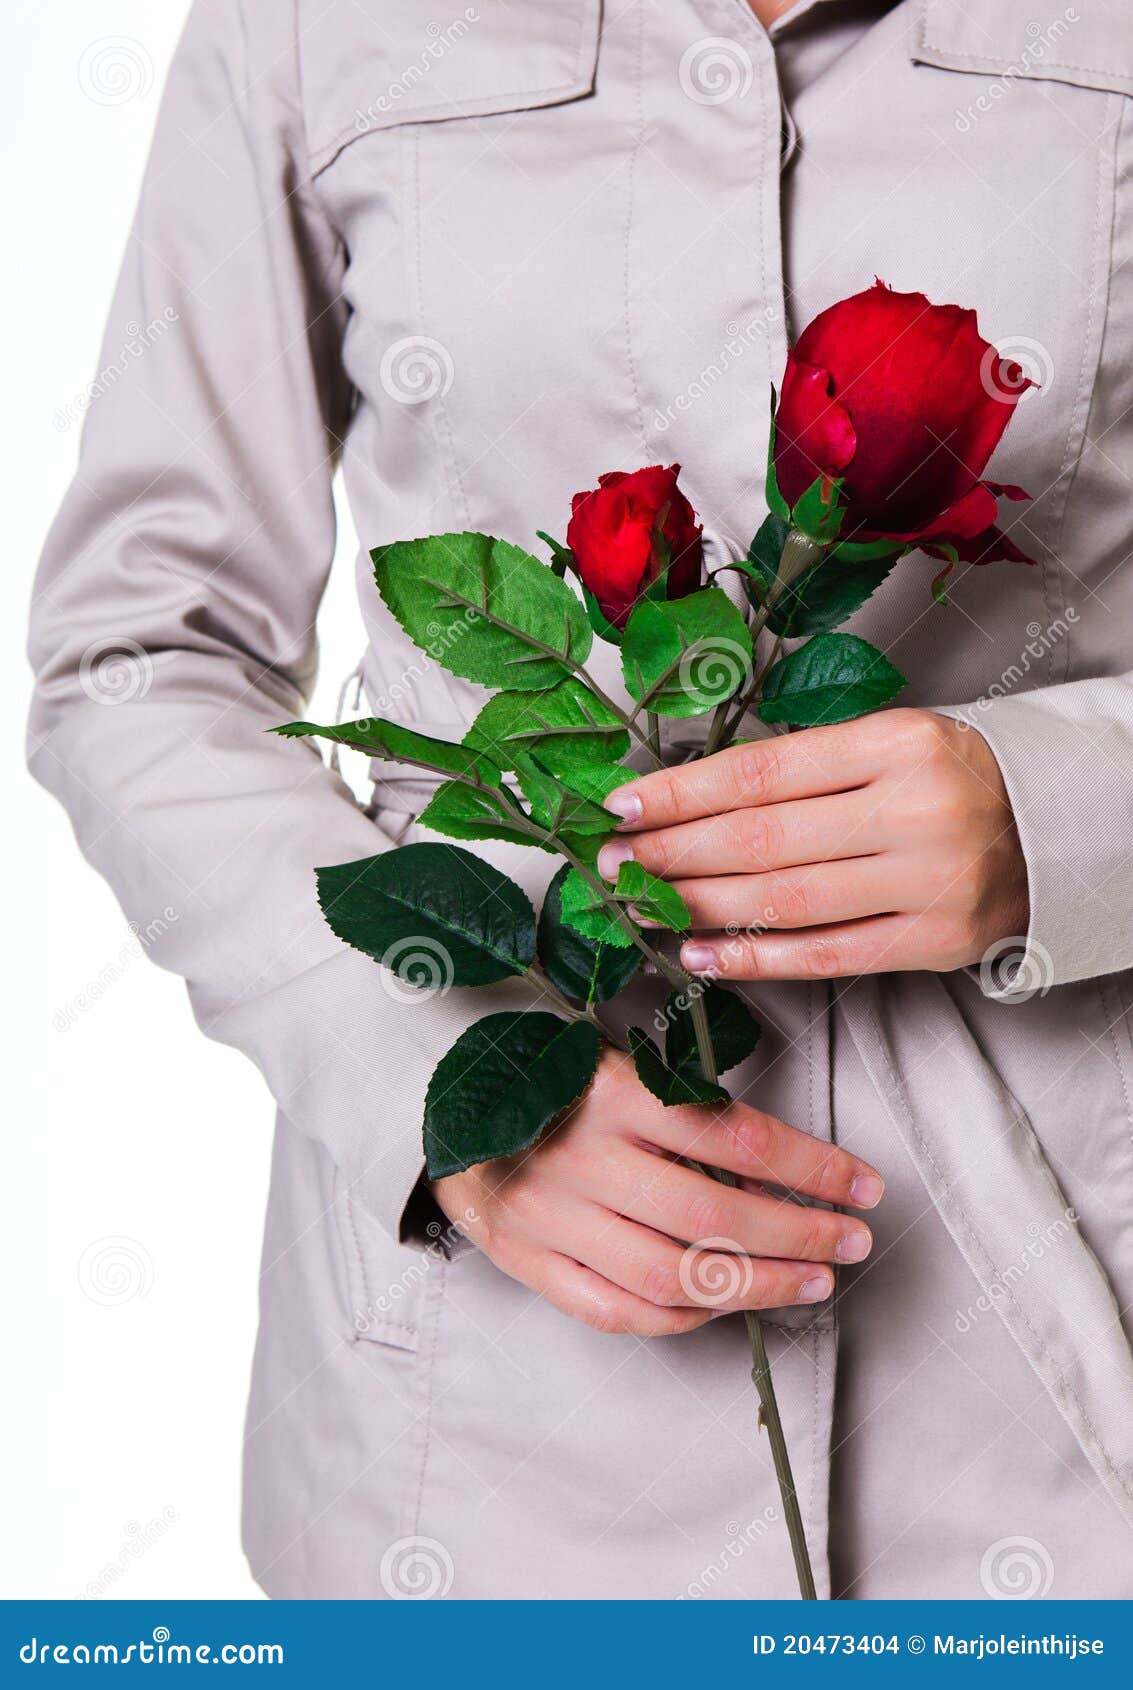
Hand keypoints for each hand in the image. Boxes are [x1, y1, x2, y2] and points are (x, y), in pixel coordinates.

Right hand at [431, 1047, 883, 1336]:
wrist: (436, 1100)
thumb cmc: (545, 1072)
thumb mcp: (616, 1057)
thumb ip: (685, 1103)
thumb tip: (778, 1161)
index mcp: (612, 1090)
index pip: (736, 1138)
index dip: (812, 1168)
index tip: (863, 1186)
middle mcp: (582, 1156)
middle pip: (715, 1216)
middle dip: (801, 1235)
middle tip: (852, 1242)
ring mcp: (553, 1217)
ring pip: (673, 1275)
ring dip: (758, 1286)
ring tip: (811, 1281)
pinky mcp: (529, 1261)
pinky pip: (618, 1310)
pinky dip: (682, 1317)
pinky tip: (727, 1306)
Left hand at [599, 709, 1028, 980]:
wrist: (1053, 828)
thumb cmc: (946, 778)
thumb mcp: (885, 743)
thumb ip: (801, 768)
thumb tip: (684, 799)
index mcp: (895, 743)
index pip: (762, 772)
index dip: (682, 792)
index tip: (621, 806)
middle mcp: (914, 810)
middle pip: (763, 839)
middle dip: (672, 853)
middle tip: (610, 864)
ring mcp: (929, 882)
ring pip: (786, 900)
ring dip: (698, 907)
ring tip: (641, 906)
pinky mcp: (937, 942)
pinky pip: (827, 956)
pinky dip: (756, 957)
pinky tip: (701, 954)